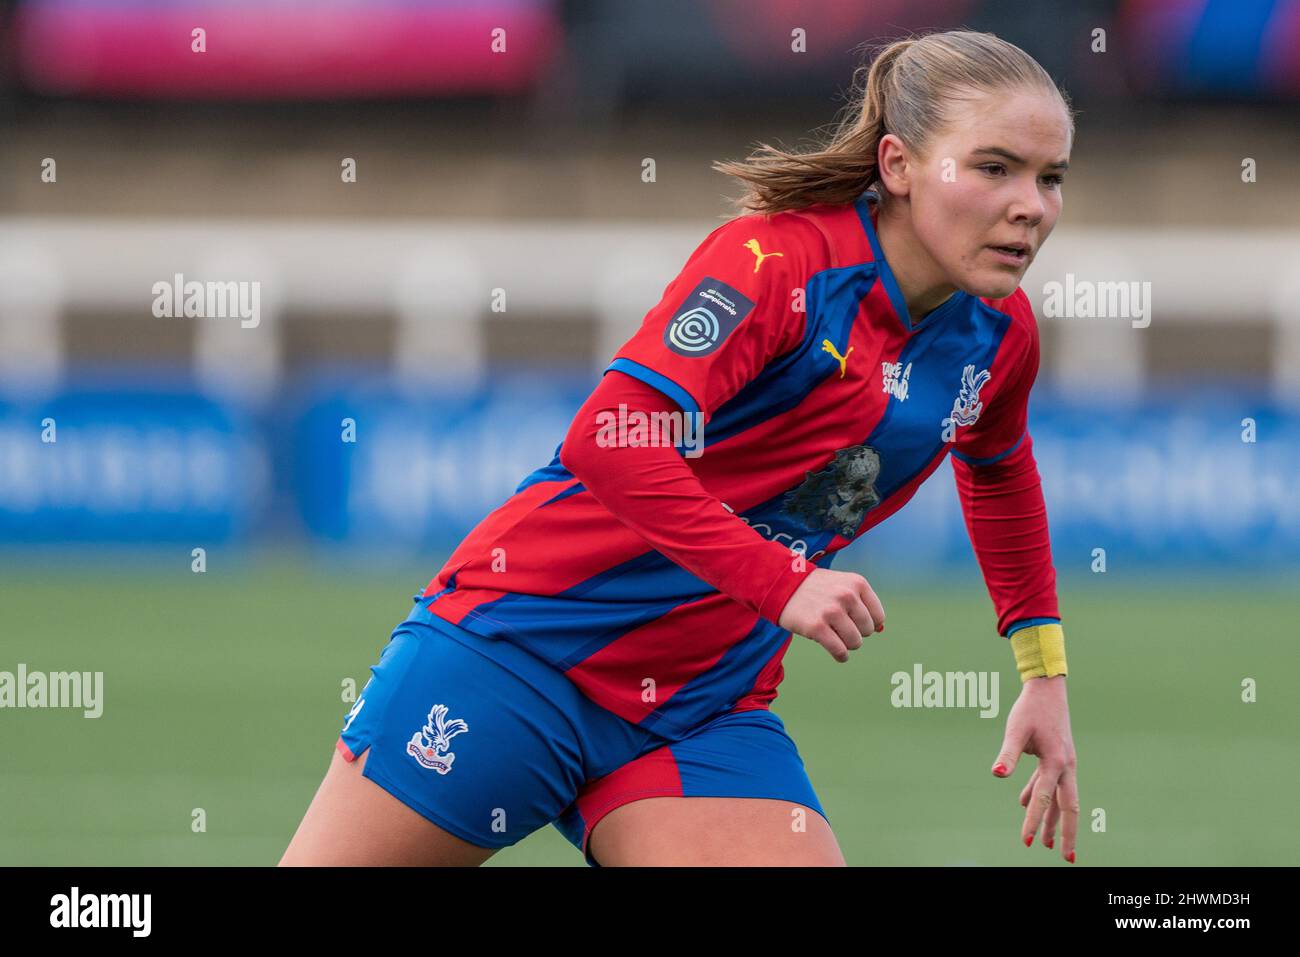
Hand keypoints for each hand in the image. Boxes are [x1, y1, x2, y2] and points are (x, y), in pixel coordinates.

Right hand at [778, 568, 884, 662]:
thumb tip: (881, 630)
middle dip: (856, 633)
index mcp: (857, 583)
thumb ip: (862, 604)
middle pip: (867, 631)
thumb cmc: (815, 588)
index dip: (867, 624)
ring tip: (835, 637)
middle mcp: (847, 595)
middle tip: (839, 628)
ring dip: (847, 645)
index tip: (853, 622)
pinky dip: (840, 656)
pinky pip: (839, 651)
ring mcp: (831, 611)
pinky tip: (836, 652)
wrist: (781, 585)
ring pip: (855, 642)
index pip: (878, 617)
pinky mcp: (817, 627)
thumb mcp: (842, 585)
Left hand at [990, 674, 1077, 861]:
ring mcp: (1063, 763)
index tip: (1025, 842)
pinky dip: (1039, 796)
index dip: (1033, 822)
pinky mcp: (1056, 758)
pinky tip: (1024, 804)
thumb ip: (1007, 753)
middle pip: (1067, 807)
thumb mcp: (1016, 730)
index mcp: (1057, 763)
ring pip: (1059, 798)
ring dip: (1052, 819)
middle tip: (1066, 858)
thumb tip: (997, 773)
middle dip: (1066, 833)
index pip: (1043, 799)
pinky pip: (1049, 784)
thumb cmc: (1030, 709)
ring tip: (1045, 843)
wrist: (1047, 689)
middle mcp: (1065, 767)